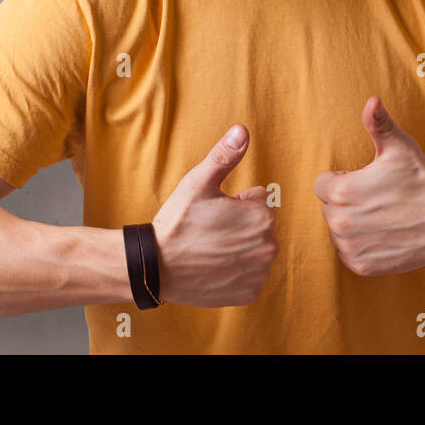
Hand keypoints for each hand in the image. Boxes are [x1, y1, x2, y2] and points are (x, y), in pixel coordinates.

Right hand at [151, 125, 277, 306]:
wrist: (157, 267)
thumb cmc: (178, 222)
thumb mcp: (199, 182)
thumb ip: (225, 155)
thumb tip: (242, 130)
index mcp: (262, 217)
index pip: (259, 199)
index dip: (235, 202)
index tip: (214, 212)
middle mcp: (268, 247)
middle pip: (259, 225)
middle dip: (240, 224)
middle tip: (210, 230)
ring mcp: (259, 273)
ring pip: (255, 250)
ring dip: (239, 248)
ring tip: (210, 249)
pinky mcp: (249, 294)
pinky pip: (249, 275)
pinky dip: (235, 272)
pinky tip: (214, 267)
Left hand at [313, 96, 424, 276]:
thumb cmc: (422, 181)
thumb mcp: (398, 147)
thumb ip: (378, 123)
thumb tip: (372, 100)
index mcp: (340, 192)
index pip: (322, 184)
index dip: (343, 180)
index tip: (366, 182)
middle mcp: (339, 222)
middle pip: (329, 208)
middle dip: (347, 202)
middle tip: (378, 199)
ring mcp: (350, 247)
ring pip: (338, 231)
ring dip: (353, 225)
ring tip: (383, 216)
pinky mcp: (362, 266)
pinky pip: (350, 253)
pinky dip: (363, 246)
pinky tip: (384, 235)